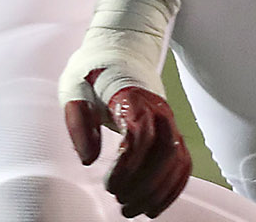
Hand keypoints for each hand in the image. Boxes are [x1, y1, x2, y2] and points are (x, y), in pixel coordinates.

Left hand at [58, 0, 190, 217]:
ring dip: (158, 191)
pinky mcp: (171, 131)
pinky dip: (172, 188)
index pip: (139, 135)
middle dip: (144, 184)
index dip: (128, 165)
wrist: (119, 50)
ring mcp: (169, 121)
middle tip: (119, 202)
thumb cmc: (91, 72)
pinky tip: (153, 206)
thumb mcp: (73, 89)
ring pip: (177, 161)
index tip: (109, 185)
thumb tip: (88, 160)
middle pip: (164, 152)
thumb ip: (78, 123)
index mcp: (130, 95)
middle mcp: (157, 109)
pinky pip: (182, 163)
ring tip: (133, 210)